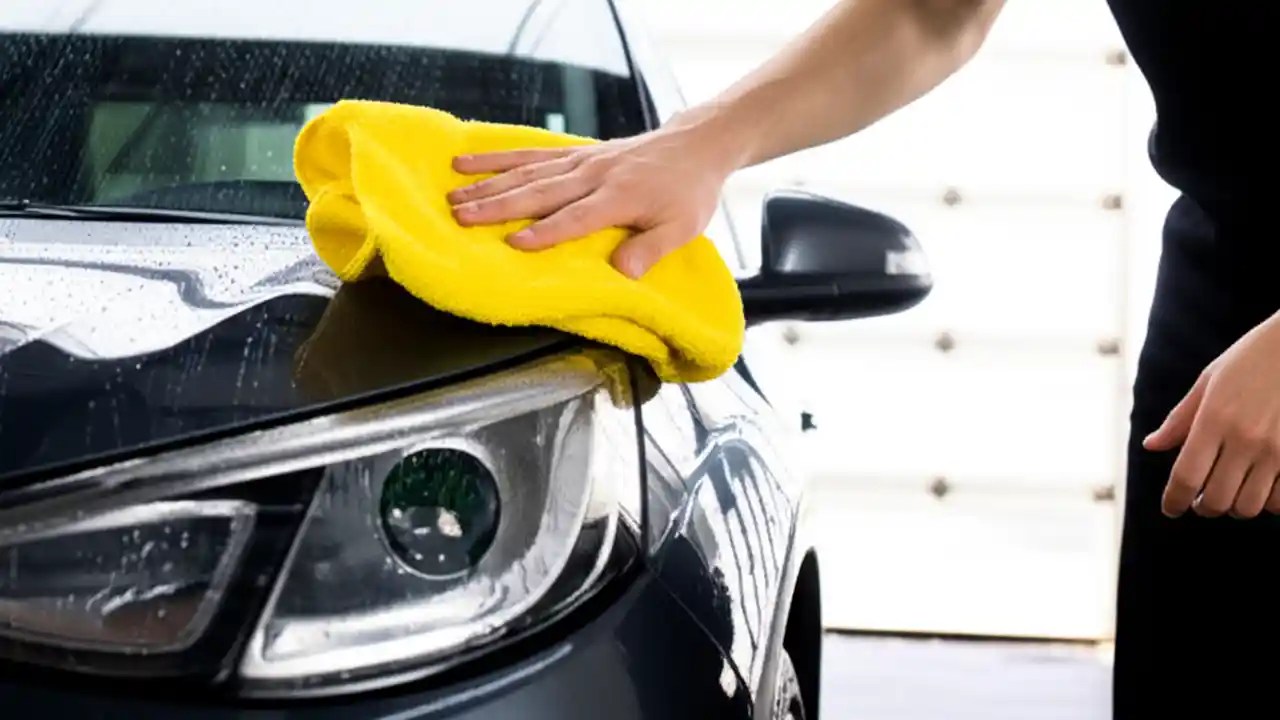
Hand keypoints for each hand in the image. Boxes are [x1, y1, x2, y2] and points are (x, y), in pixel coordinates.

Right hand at [447, 112, 742, 278]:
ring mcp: (581, 160)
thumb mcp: (683, 228)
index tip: (513, 244)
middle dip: (498, 205)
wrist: (695, 144)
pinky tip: (467, 162)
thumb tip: (623, 274)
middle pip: (540, 192)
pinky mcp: (574, 152)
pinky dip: (497, 158)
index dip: (546, 232)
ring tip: (452, 195)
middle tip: (460, 217)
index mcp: (620, 196)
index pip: (577, 217)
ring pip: (527, 171)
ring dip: (488, 184)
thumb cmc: (689, 192)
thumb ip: (652, 249)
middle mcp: (594, 174)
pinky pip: (531, 154)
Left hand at [1145, 312, 1279, 518]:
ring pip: (1248, 506)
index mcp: (1215, 419)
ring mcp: (1278, 450)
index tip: (1171, 509)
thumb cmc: (1253, 358)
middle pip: (1216, 499)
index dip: (1174, 500)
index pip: (1186, 476)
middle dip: (1203, 506)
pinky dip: (1267, 503)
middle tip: (1201, 501)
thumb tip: (1151, 446)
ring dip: (1235, 507)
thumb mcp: (1210, 381)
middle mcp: (1246, 439)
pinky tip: (1261, 489)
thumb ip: (1180, 419)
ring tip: (1231, 495)